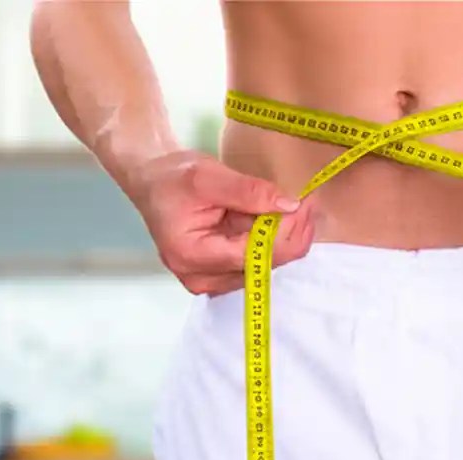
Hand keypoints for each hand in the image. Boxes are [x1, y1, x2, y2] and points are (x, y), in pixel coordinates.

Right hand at [122, 150, 319, 294]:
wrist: (153, 180)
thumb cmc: (172, 177)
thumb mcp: (208, 176)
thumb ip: (249, 192)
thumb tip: (290, 205)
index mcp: (192, 256)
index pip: (251, 255)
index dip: (284, 233)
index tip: (304, 205)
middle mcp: (202, 278)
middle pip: (262, 265)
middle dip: (290, 234)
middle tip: (309, 203)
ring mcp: (212, 279)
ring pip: (265, 265)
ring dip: (285, 237)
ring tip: (300, 207)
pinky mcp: (222, 273)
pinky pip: (258, 260)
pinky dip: (273, 239)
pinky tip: (284, 217)